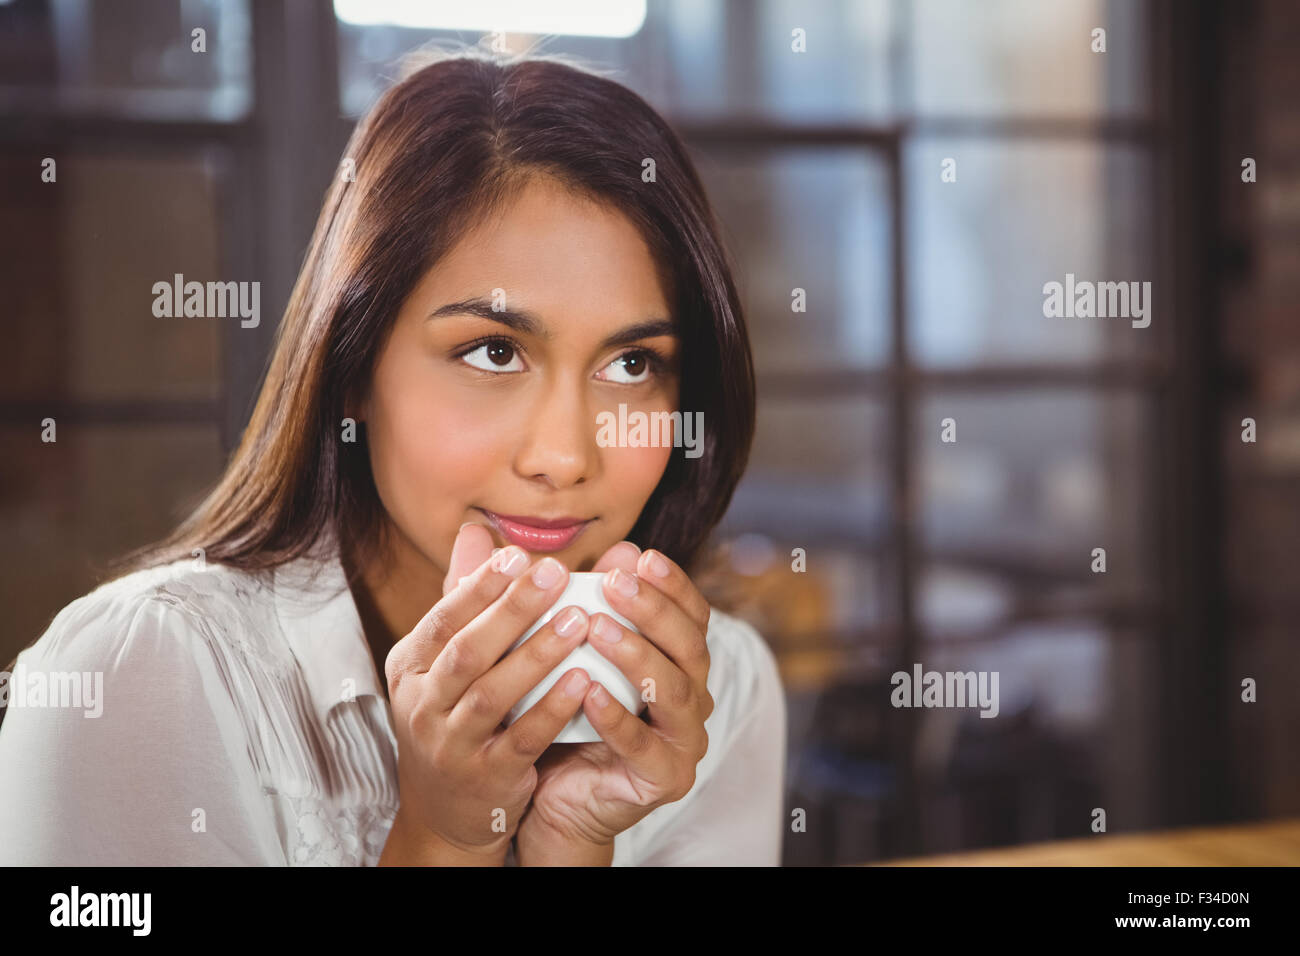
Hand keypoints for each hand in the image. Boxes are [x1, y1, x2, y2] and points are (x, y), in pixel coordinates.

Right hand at [382, 524, 596, 862]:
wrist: (446, 812)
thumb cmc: (454, 717)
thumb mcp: (444, 662)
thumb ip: (464, 600)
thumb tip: (476, 530)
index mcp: (410, 666)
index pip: (443, 617)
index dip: (480, 586)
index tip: (519, 554)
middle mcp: (421, 704)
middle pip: (467, 650)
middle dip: (512, 609)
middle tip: (557, 572)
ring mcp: (451, 744)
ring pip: (493, 693)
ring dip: (537, 654)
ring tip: (580, 620)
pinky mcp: (486, 777)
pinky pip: (522, 738)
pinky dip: (552, 708)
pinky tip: (584, 680)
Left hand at [515, 543, 713, 862]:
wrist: (547, 795)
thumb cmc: (558, 712)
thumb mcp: (562, 649)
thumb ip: (575, 597)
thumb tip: (596, 543)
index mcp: (678, 663)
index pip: (692, 615)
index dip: (673, 584)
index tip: (640, 555)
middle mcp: (692, 699)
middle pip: (690, 647)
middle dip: (655, 611)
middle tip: (615, 583)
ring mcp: (683, 741)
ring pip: (673, 691)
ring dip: (635, 654)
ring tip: (595, 627)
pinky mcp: (664, 779)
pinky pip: (644, 745)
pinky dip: (617, 717)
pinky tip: (587, 691)